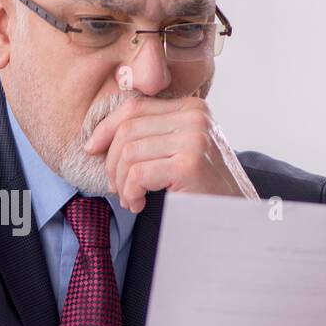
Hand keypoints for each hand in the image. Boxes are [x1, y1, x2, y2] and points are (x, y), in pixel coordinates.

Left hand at [83, 95, 251, 212]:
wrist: (234, 218)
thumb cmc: (199, 188)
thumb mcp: (175, 151)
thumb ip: (150, 135)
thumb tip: (98, 135)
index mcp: (192, 108)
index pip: (134, 107)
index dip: (105, 128)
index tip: (91, 149)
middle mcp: (196, 116)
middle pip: (127, 129)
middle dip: (111, 162)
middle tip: (117, 188)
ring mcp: (194, 138)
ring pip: (129, 153)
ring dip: (121, 182)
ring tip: (131, 199)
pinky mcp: (189, 164)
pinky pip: (137, 174)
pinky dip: (131, 193)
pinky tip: (140, 205)